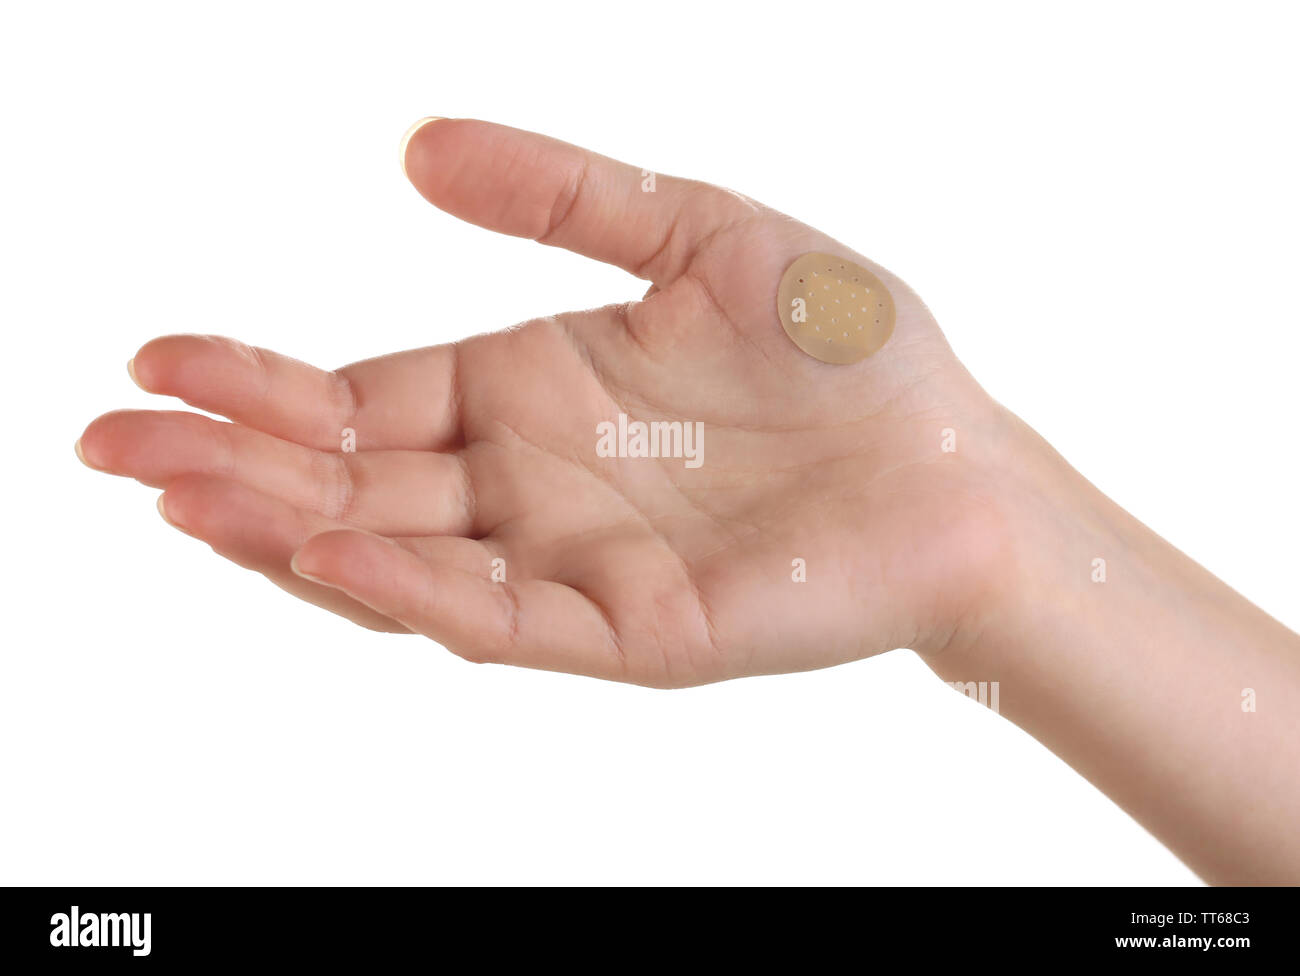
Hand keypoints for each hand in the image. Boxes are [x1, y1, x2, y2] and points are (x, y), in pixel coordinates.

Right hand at [78, 118, 1015, 686]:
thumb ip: (563, 193)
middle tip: (110, 437)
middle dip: (231, 461)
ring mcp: (571, 564)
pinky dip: (412, 588)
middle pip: (352, 482)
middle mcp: (529, 486)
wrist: (957, 456)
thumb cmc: (845, 350)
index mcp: (528, 395)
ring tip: (180, 492)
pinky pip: (503, 616)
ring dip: (288, 529)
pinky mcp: (630, 633)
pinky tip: (329, 545)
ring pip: (402, 560)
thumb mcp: (695, 232)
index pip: (364, 400)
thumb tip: (414, 146)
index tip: (158, 353)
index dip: (262, 384)